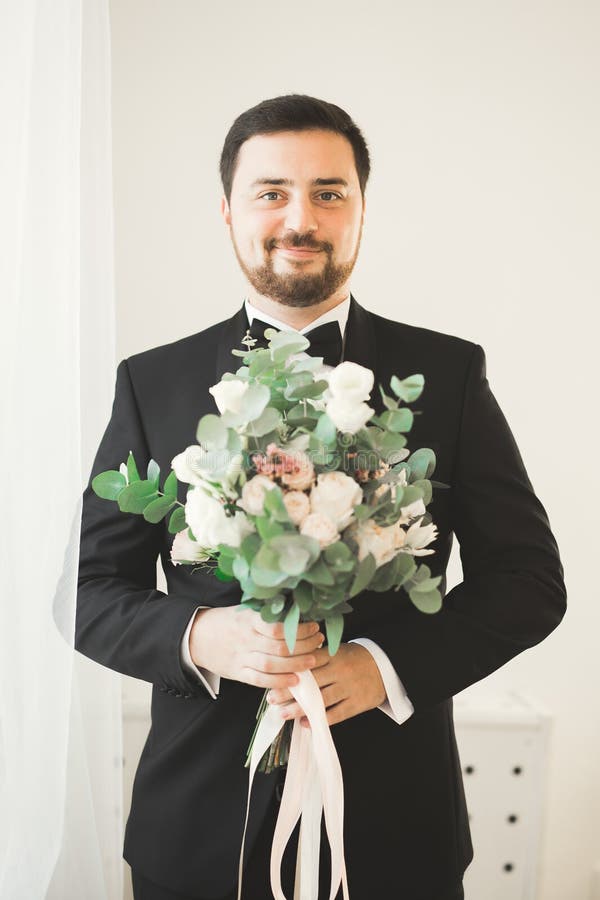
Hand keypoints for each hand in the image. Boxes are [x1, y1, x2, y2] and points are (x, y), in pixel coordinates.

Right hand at [189, 606, 323, 689]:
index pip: (278, 626)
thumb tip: (296, 609)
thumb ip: (266, 613)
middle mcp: (245, 639)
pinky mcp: (238, 673)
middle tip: (318, 642)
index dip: (299, 628)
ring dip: (295, 665)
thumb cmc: (226, 621)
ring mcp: (241, 658)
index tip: (314, 626)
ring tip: (312, 661)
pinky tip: (294, 681)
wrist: (196, 637)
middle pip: (279, 647)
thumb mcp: (244, 610)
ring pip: (271, 665)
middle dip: (303, 646)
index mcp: (248, 620)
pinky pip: (260, 680)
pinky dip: (278, 682)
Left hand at [266, 642, 386, 727]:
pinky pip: (336, 714)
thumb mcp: (337, 651)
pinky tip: (305, 724)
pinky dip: (320, 720)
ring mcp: (349, 688)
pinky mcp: (357, 703)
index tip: (272, 677)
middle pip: (311, 683)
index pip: (308, 662)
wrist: (386, 667)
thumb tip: (288, 663)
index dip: (289, 670)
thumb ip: (316, 656)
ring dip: (300, 708)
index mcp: (333, 655)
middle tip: (271, 699)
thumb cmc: (354, 659)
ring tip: (283, 713)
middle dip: (289, 691)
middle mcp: (340, 671)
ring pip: (320, 701)